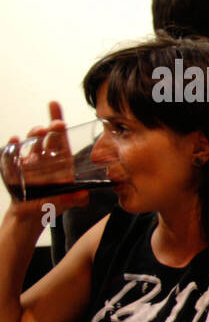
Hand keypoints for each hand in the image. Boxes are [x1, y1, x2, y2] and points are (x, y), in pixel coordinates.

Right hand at [5, 102, 89, 219]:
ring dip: (33, 135)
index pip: (60, 138)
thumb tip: (83, 195)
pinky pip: (12, 156)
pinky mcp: (17, 171)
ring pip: (31, 143)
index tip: (54, 104)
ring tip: (38, 131)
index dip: (58, 121)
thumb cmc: (51, 206)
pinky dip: (12, 147)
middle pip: (46, 138)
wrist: (30, 217)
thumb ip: (76, 199)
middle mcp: (45, 160)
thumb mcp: (67, 202)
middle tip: (55, 125)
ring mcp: (30, 164)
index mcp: (60, 162)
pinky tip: (14, 141)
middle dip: (50, 128)